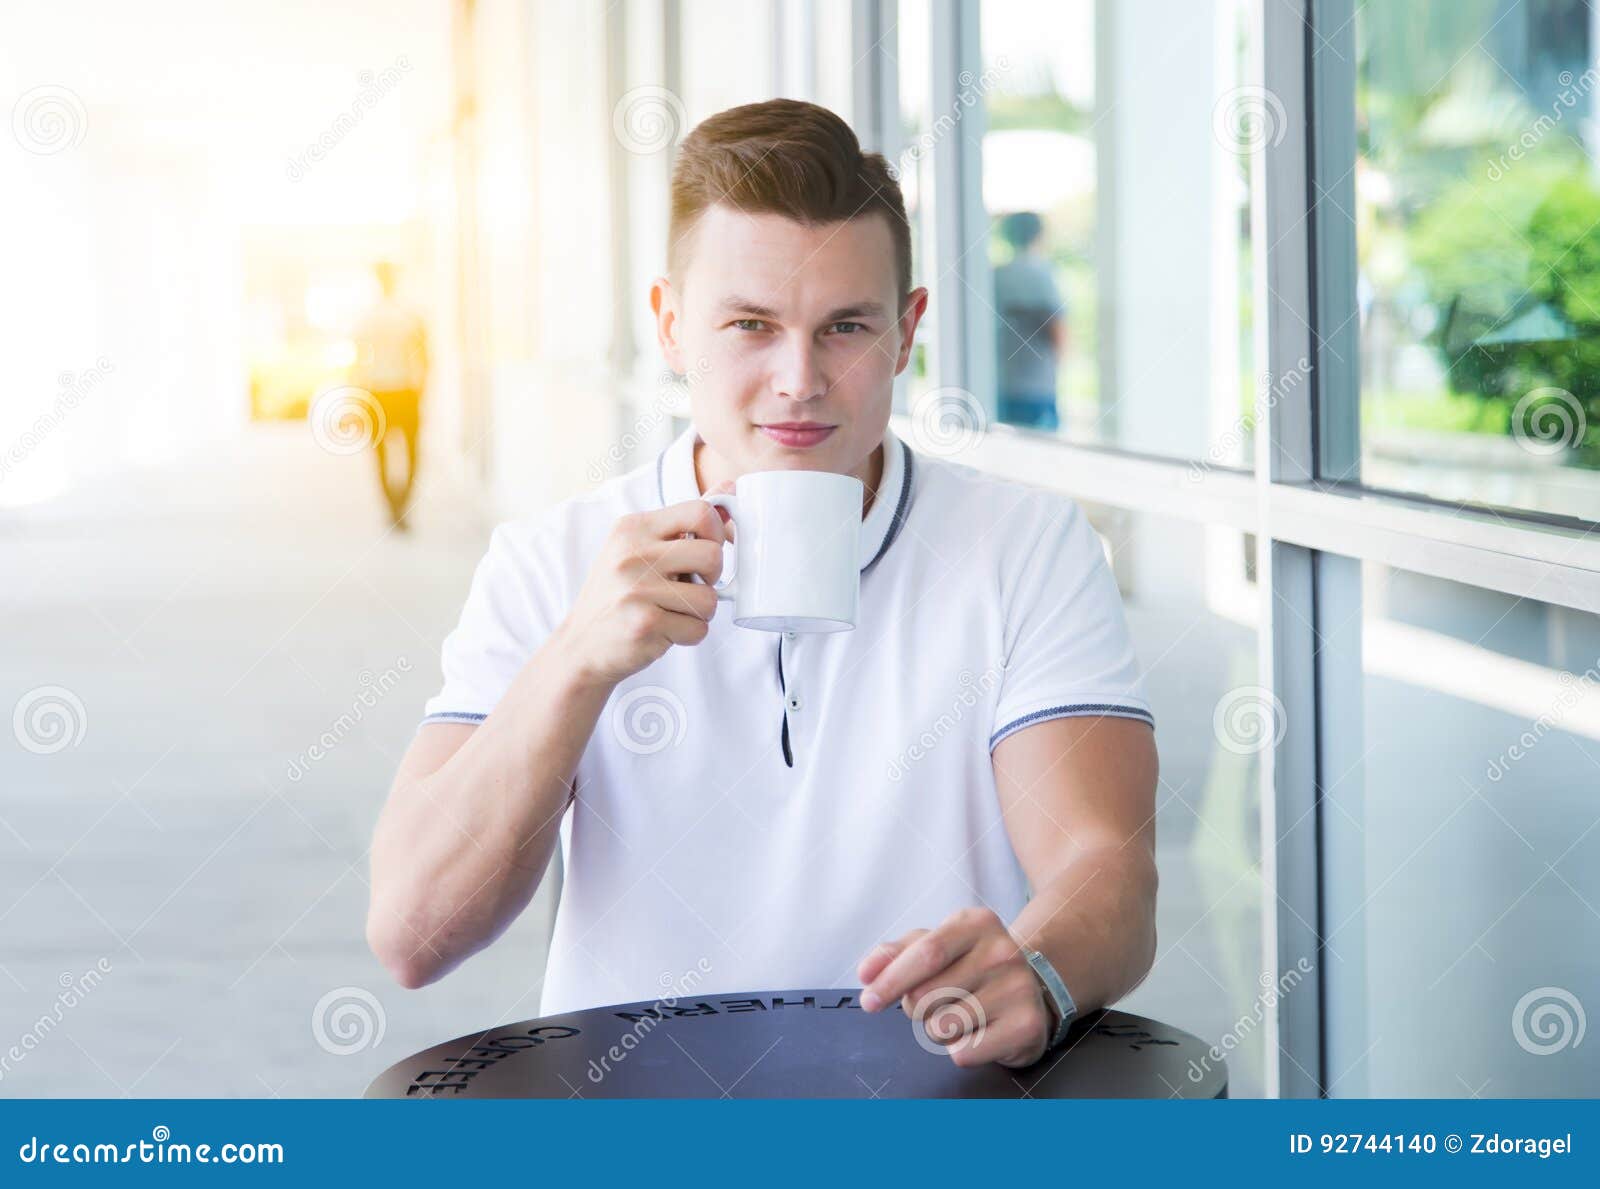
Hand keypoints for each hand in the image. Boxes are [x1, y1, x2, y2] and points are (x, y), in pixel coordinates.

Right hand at [554, 484, 732, 687]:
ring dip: (700, 611)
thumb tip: (729, 490)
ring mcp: (637, 589)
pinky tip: (664, 630)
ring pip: (710, 598)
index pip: (700, 512)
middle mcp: (632, 554)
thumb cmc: (617, 595)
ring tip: (674, 611)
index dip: (717, 533)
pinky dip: (689, 634)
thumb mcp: (637, 549)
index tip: (709, 549)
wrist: (580, 645)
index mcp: (633, 528)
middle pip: (713, 555)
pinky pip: (698, 628)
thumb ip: (681, 524)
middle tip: (692, 585)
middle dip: (712, 577)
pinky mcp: (645, 623)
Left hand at [856, 906, 1051, 1068]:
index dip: (891, 981)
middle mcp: (1002, 951)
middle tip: (933, 1002)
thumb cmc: (971, 965)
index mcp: (976, 923)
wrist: (1032, 989)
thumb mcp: (936, 945)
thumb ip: (895, 954)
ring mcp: (1018, 988)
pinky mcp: (1027, 1026)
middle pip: (927, 996)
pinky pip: (964, 1053)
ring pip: (942, 1028)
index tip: (869, 1001)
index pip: (926, 954)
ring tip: (961, 1014)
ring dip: (937, 1029)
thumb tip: (866, 974)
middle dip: (914, 1008)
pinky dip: (961, 1049)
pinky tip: (980, 1030)